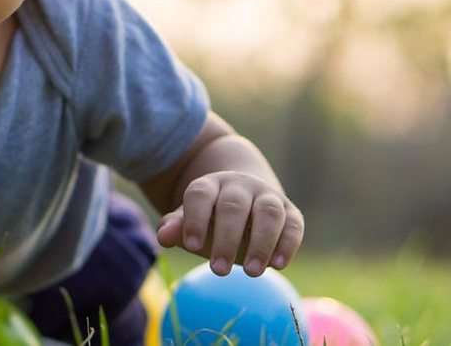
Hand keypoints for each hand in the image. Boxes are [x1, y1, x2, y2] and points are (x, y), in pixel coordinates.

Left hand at [155, 170, 303, 276]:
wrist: (246, 198)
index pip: (200, 196)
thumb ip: (176, 227)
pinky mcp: (290, 212)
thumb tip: (164, 236)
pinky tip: (278, 265)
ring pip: (268, 213)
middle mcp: (240, 186)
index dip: (195, 219)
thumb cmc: (211, 217)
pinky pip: (293, 224)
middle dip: (226, 239)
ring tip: (251, 272)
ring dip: (261, 243)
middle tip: (218, 270)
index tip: (192, 247)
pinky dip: (287, 244)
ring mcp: (267, 196)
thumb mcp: (190, 220)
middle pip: (234, 206)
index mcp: (210, 185)